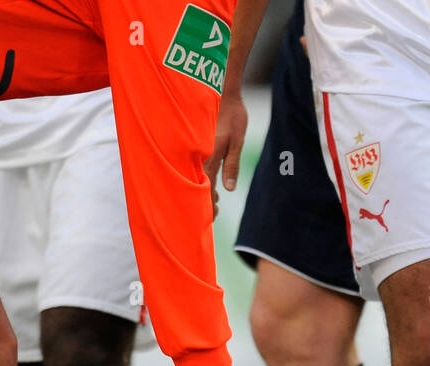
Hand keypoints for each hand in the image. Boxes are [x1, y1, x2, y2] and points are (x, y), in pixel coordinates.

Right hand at [204, 90, 248, 218]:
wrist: (221, 88)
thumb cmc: (233, 113)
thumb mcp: (237, 139)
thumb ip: (232, 165)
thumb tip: (229, 190)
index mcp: (209, 156)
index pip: (205, 188)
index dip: (209, 204)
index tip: (215, 213)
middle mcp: (198, 154)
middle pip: (196, 185)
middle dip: (205, 200)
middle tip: (215, 210)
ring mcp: (192, 147)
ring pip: (193, 175)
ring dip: (202, 188)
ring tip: (213, 197)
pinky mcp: (191, 141)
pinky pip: (192, 163)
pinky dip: (199, 175)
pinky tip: (207, 179)